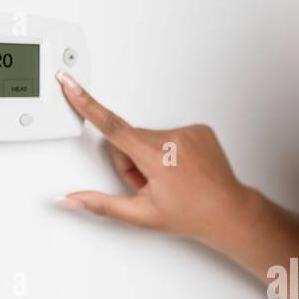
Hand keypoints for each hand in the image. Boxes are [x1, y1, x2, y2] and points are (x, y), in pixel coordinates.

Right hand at [53, 70, 253, 246]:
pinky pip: (169, 135)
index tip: (70, 82)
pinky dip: (170, 152)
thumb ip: (100, 205)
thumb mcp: (141, 215)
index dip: (86, 103)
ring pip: (148, 139)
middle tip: (150, 186)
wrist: (229, 213)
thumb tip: (71, 199)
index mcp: (156, 157)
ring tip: (168, 180)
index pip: (111, 126)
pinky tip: (182, 170)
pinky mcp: (200, 129)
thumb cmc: (192, 215)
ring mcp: (189, 131)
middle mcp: (173, 138)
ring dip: (150, 159)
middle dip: (131, 163)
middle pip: (128, 141)